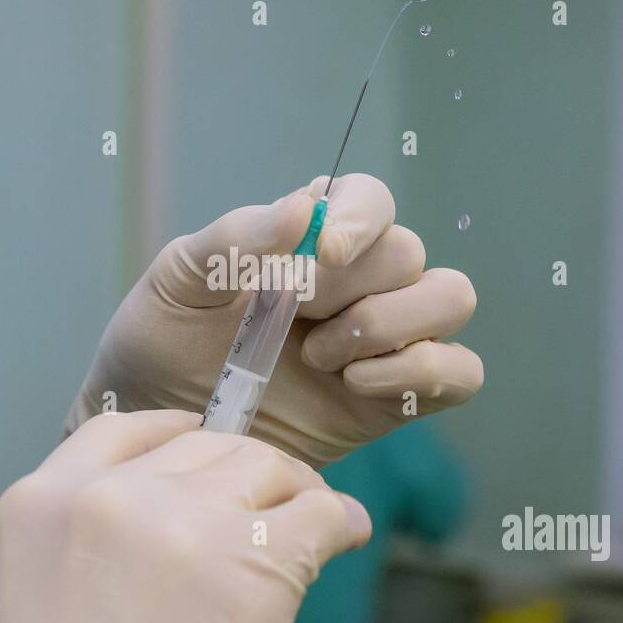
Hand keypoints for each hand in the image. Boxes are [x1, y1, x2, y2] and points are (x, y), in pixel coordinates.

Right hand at [0, 409, 371, 622]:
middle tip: (271, 501)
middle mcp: (111, 496)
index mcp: (41, 503)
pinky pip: (321, 513)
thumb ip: (82, 538)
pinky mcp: (253, 565)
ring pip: (264, 467)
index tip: (202, 441)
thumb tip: (157, 518)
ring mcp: (183, 524)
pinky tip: (345, 537)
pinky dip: (342, 522)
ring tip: (312, 520)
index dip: (172, 433)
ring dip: (293, 491)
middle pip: (203, 447)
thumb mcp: (29, 597)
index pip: (121, 430)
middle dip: (242, 472)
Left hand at [65, 174, 483, 466]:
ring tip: (323, 358)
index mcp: (311, 238)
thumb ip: (238, 238)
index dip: (362, 218)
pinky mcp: (397, 397)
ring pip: (451, 298)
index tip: (326, 252)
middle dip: (353, 288)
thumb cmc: (163, 338)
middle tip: (293, 321)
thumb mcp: (180, 278)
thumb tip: (305, 208)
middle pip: (409, 253)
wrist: (160, 424)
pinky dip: (422, 372)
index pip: (371, 198)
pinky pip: (461, 372)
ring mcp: (383, 339)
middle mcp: (358, 281)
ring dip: (392, 325)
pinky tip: (354, 386)